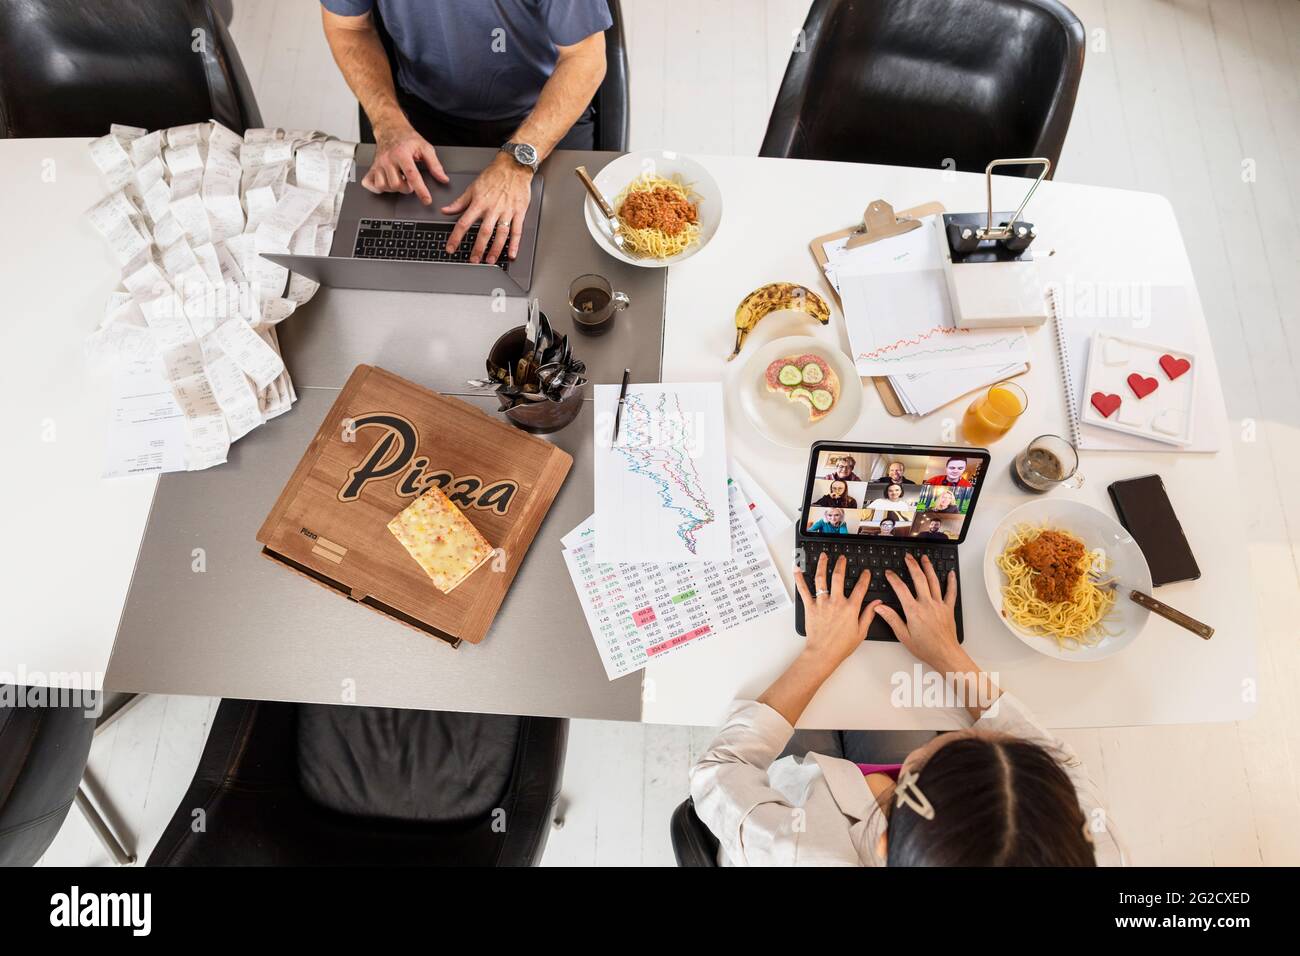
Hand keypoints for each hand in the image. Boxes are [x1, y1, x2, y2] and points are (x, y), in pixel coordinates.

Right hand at [364, 121, 448, 204]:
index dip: (421, 190)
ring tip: (400, 180)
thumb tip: (443, 178)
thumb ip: (435, 165)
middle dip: (407, 188)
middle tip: (411, 182)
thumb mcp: (425, 148)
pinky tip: (386, 183)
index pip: (412, 176)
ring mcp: (378, 164)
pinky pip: (371, 184)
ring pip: (384, 186)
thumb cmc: (408, 139)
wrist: (391, 129)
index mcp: (402, 154)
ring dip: (394, 188)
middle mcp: (388, 159)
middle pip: (397, 184)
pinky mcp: (372, 168)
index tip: (427, 200)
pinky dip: (378, 188)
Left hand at [442, 153, 532, 263]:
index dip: (456, 237)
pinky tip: (512, 254)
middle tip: (473, 260)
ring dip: (495, 249)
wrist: (514, 166)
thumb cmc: (494, 176)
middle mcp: (492, 208)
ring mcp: (507, 211)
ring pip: (500, 234)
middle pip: (483, 232)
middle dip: (478, 248)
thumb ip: (459, 202)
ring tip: (490, 260)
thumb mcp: (473, 187)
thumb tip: (445, 210)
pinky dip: (515, 244)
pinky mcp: (519, 212)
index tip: (451, 248)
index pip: (464, 223)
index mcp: (479, 203)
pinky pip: (517, 231)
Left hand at [792, 553, 881, 667]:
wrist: (823, 653)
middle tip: (842, 558)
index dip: (865, 577)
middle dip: (841, 564)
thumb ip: (869, 614)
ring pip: (821, 579)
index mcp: (850, 608)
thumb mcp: (861, 631)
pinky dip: (799, 579)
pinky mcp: (810, 607)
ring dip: (822, 565)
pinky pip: (803, 590)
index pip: (861, 588)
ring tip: (824, 556)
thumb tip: (877, 603)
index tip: (866, 572)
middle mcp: (836, 602)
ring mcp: (822, 603)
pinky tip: (797, 569)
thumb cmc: (841, 646)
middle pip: (839, 577)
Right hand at [877, 554, 965, 671]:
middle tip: (908, 557)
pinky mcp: (948, 608)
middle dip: (912, 565)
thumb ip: (891, 619)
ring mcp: (939, 605)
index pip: (901, 589)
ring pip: (934, 581)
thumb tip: (879, 607)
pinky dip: (951, 581)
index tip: (889, 573)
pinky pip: (951, 592)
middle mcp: (927, 604)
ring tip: (924, 558)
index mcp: (914, 611)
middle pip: (919, 579)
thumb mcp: (903, 636)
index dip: (893, 578)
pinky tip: (950, 573)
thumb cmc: (925, 648)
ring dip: (928, 567)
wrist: (945, 654)